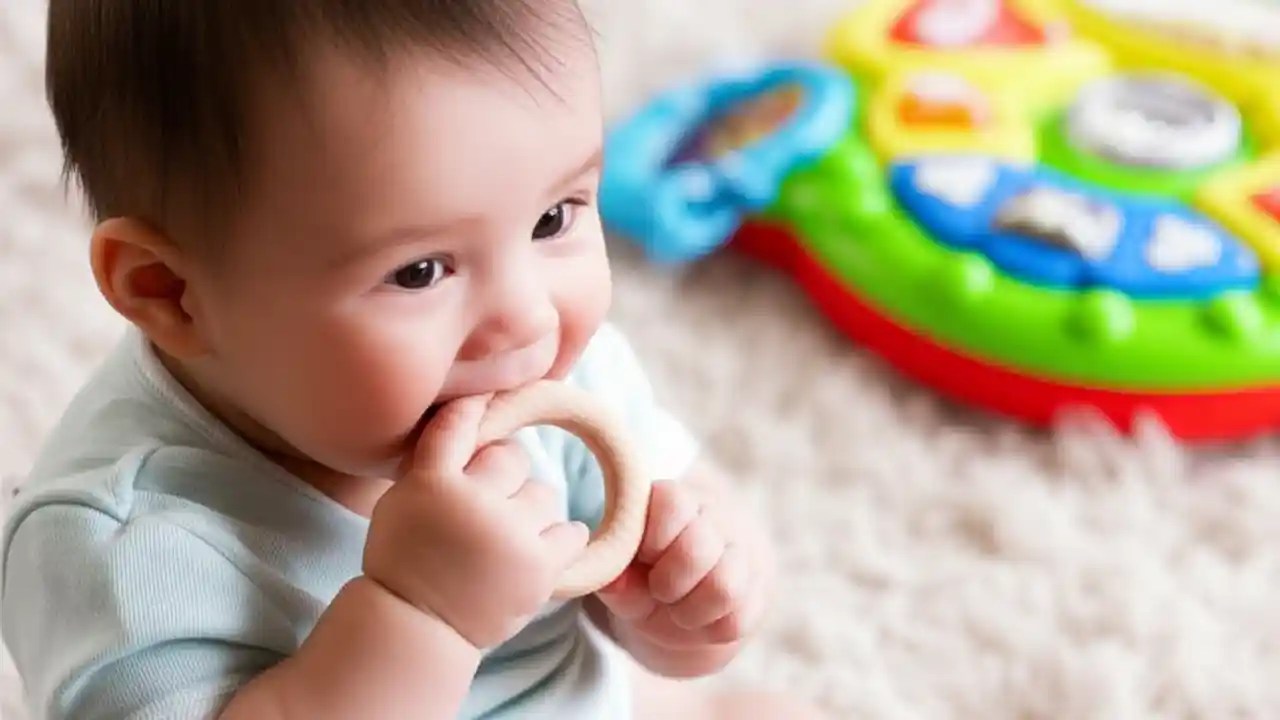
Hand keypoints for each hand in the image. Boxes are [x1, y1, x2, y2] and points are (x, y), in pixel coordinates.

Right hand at [363, 396, 588, 648]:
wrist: (418, 626)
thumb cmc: (406, 558)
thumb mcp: (402, 498)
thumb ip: (437, 456)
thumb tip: (479, 404)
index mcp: (433, 482)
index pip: (460, 423)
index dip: (476, 410)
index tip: (487, 398)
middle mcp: (475, 502)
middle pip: (514, 458)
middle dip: (504, 476)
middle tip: (486, 508)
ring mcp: (511, 535)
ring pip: (544, 495)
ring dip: (529, 511)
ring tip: (504, 540)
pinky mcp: (539, 568)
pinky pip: (570, 531)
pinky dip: (557, 539)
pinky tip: (532, 551)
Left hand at [594, 479, 769, 649]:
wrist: (689, 606)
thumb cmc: (649, 579)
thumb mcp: (626, 579)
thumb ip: (618, 580)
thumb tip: (613, 579)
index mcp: (680, 501)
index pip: (672, 502)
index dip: (653, 538)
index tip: (644, 557)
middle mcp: (718, 519)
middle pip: (697, 549)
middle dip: (667, 584)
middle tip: (659, 591)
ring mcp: (745, 554)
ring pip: (724, 588)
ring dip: (690, 612)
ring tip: (678, 611)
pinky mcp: (761, 592)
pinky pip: (738, 620)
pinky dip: (710, 631)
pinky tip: (701, 620)